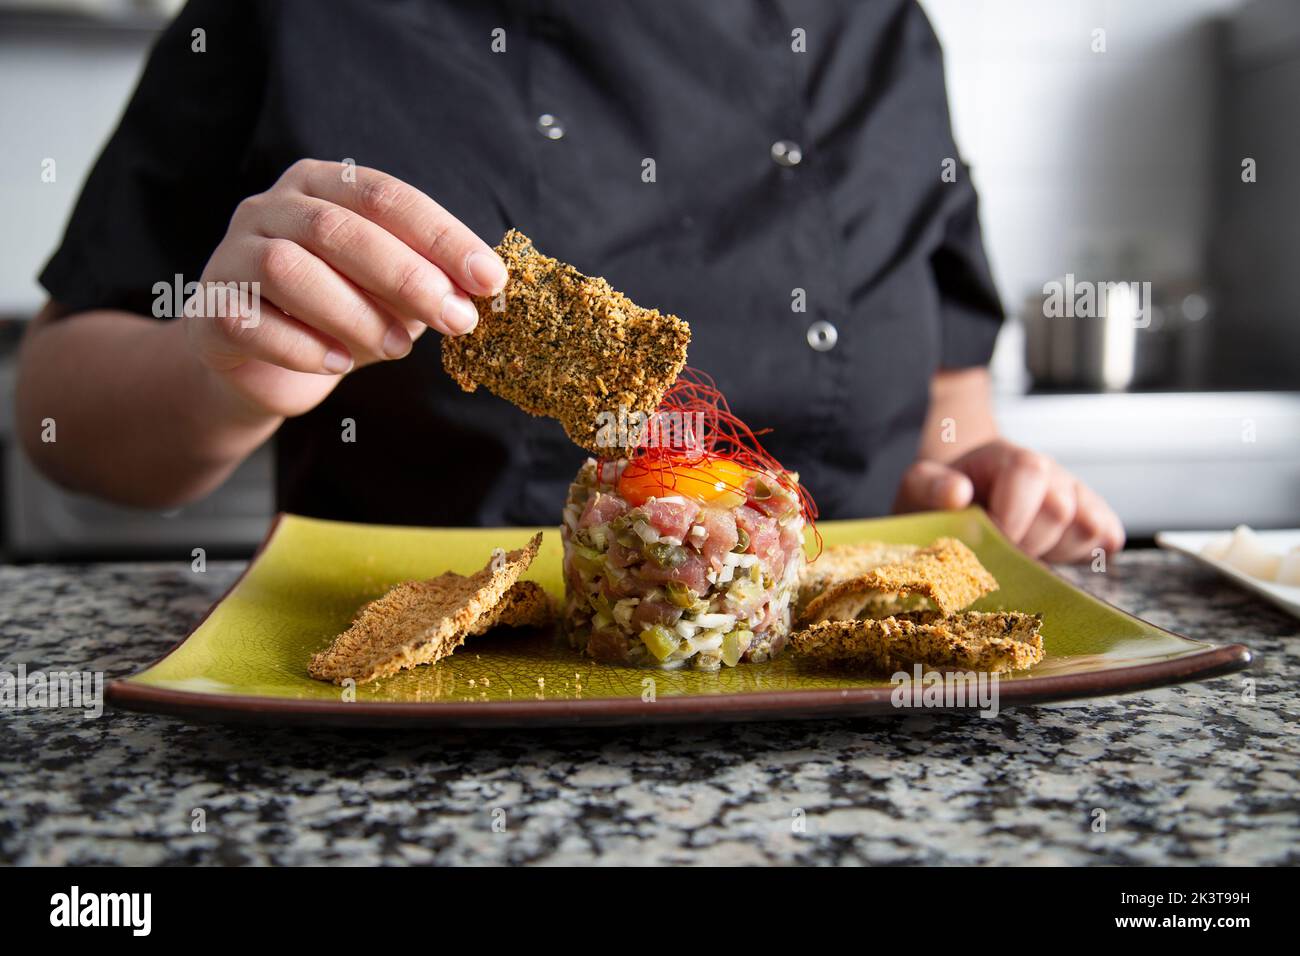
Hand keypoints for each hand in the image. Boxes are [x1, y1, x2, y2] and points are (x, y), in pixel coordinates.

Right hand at [183, 159, 506, 417]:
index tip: (489, 279)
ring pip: (289, 270)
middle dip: (407, 276)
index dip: (441, 237)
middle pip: (338, 228)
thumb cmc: (336, 317)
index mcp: (321, 186)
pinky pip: (252, 323)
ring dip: (355, 313)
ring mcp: (232, 256)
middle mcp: (270, 209)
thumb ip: (428, 282)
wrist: (258, 371)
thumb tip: (483, 288)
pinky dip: (305, 348)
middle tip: (455, 319)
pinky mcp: (211, 312)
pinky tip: (339, 363)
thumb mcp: (391, 295)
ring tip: (397, 348)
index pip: (385, 196)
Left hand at [894, 439, 1124, 562]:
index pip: (1030, 473)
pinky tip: (1050, 556)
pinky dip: (1083, 556)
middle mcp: (1050, 472)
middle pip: (1061, 508)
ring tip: (1024, 553)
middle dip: (1028, 542)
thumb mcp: (919, 487)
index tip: (989, 540)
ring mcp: (1076, 495)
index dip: (1012, 515)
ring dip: (1055, 552)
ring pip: (1089, 527)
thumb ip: (930, 486)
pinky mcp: (1093, 520)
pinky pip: (1108, 538)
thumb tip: (958, 492)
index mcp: (1008, 457)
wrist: (965, 499)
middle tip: (1003, 552)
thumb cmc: (942, 497)